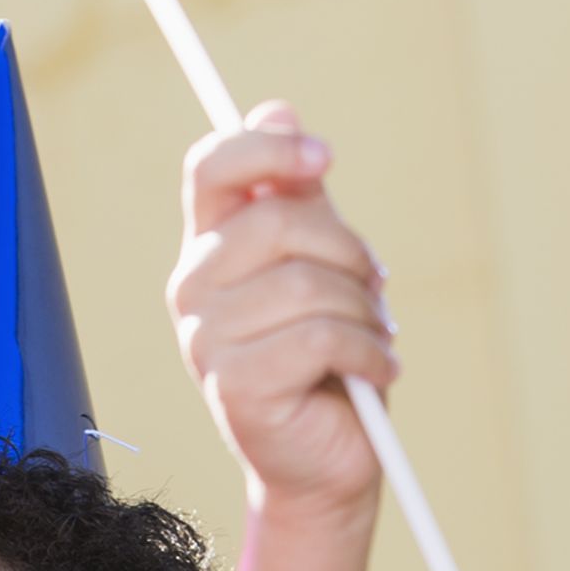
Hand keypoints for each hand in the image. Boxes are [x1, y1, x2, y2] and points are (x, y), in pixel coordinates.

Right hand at [167, 101, 395, 524]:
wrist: (325, 462)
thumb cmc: (325, 362)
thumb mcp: (319, 266)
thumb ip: (298, 198)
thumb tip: (276, 107)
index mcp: (207, 249)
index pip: (210, 167)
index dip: (266, 146)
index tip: (325, 157)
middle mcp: (192, 289)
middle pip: (276, 221)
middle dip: (348, 250)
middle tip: (374, 286)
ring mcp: (206, 341)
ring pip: (306, 284)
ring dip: (365, 310)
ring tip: (376, 339)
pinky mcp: (235, 387)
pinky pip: (318, 338)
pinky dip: (368, 351)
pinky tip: (377, 370)